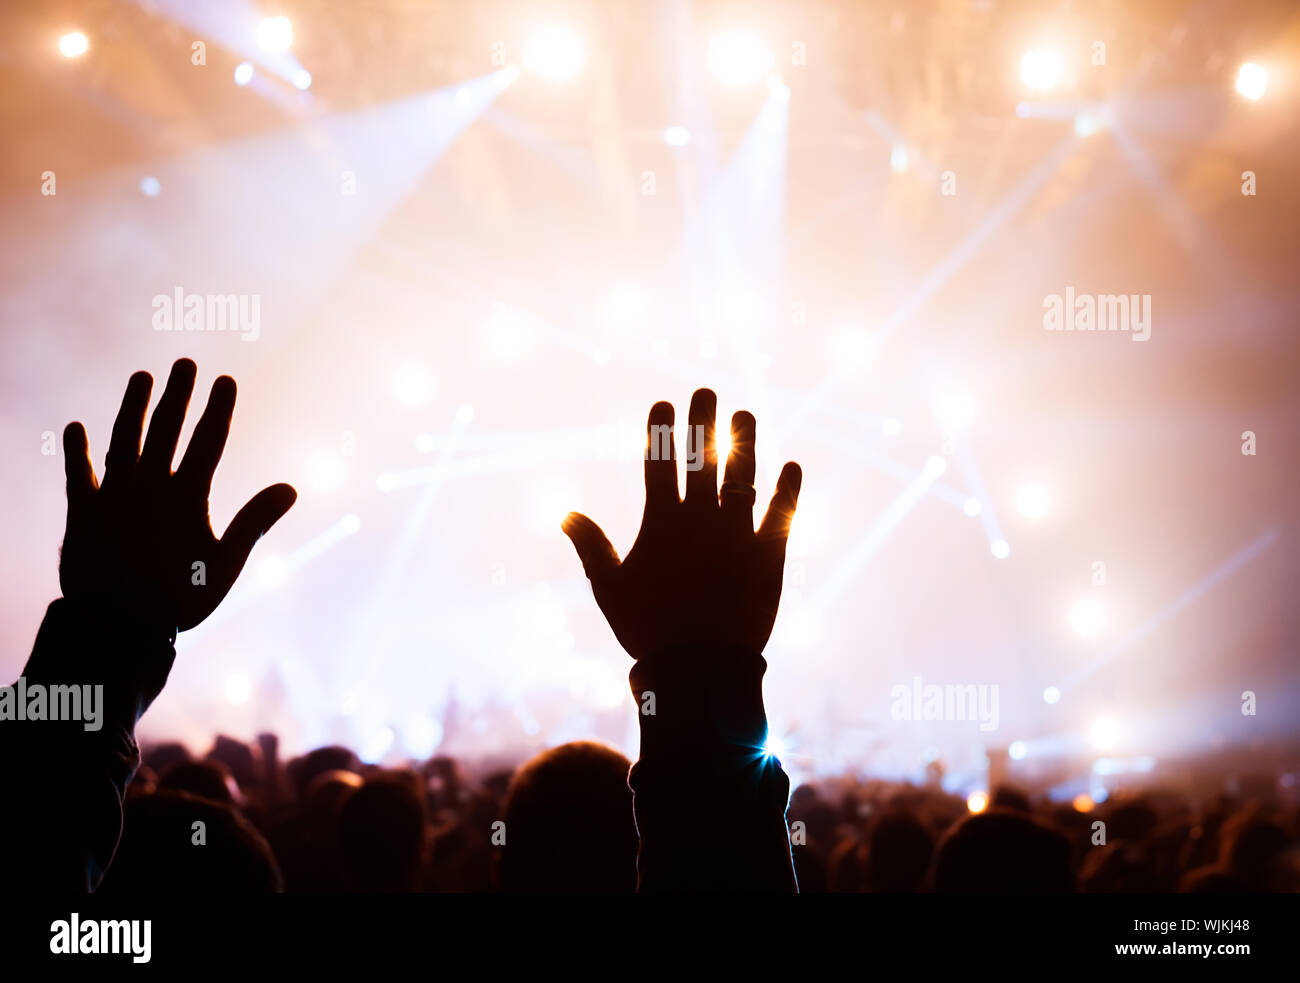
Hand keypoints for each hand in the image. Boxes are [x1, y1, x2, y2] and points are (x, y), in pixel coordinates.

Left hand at [59, 358, 296, 632]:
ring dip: (132, 407)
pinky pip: (78, 474)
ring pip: (124, 440)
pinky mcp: (82, 512)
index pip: (207, 442)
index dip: (218, 409)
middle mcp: (148, 487)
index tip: (225, 380)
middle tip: (185, 362)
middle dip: (177, 394)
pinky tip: (76, 427)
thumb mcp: (225, 564)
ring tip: (141, 378)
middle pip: (165, 430)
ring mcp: (112, 496)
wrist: (115, 624)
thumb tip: (291, 488)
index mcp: (186, 498)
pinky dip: (77, 450)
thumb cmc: (178, 599)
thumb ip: (255, 521)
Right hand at [562, 388, 800, 659]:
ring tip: (745, 414)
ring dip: (745, 443)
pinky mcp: (769, 555)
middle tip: (706, 391)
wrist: (700, 669)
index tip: (663, 403)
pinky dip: (788, 490)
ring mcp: (738, 535)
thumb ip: (591, 547)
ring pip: (743, 476)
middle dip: (703, 422)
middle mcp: (702, 520)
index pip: (660, 464)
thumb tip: (565, 513)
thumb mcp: (610, 589)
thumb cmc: (649, 630)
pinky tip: (791, 466)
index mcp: (662, 524)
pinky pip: (782, 514)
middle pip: (703, 459)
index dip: (661, 431)